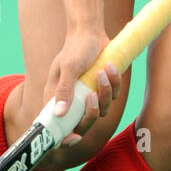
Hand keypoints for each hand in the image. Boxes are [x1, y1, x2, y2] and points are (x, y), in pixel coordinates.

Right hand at [44, 26, 121, 146]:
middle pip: (83, 124)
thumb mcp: (68, 68)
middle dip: (91, 113)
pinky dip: (114, 83)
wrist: (90, 32)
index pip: (57, 126)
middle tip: (92, 96)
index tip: (73, 138)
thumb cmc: (75, 48)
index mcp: (56, 98)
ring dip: (105, 92)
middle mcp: (72, 101)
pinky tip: (109, 66)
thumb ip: (64, 90)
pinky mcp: (103, 89)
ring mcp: (88, 96)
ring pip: (101, 110)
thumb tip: (58, 113)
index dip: (64, 137)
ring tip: (103, 72)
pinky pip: (113, 96)